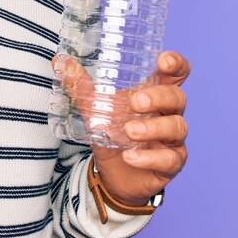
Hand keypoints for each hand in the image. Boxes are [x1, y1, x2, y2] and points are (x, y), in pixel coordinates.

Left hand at [54, 49, 190, 205]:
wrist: (113, 176)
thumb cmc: (113, 135)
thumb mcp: (95, 110)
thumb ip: (81, 87)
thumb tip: (59, 61)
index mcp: (155, 94)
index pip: (176, 73)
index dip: (176, 63)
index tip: (163, 61)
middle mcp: (168, 114)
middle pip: (177, 97)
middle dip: (158, 97)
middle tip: (135, 102)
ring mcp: (173, 139)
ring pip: (177, 126)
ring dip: (153, 128)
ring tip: (129, 131)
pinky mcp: (171, 163)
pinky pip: (170, 159)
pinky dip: (149, 158)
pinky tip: (130, 157)